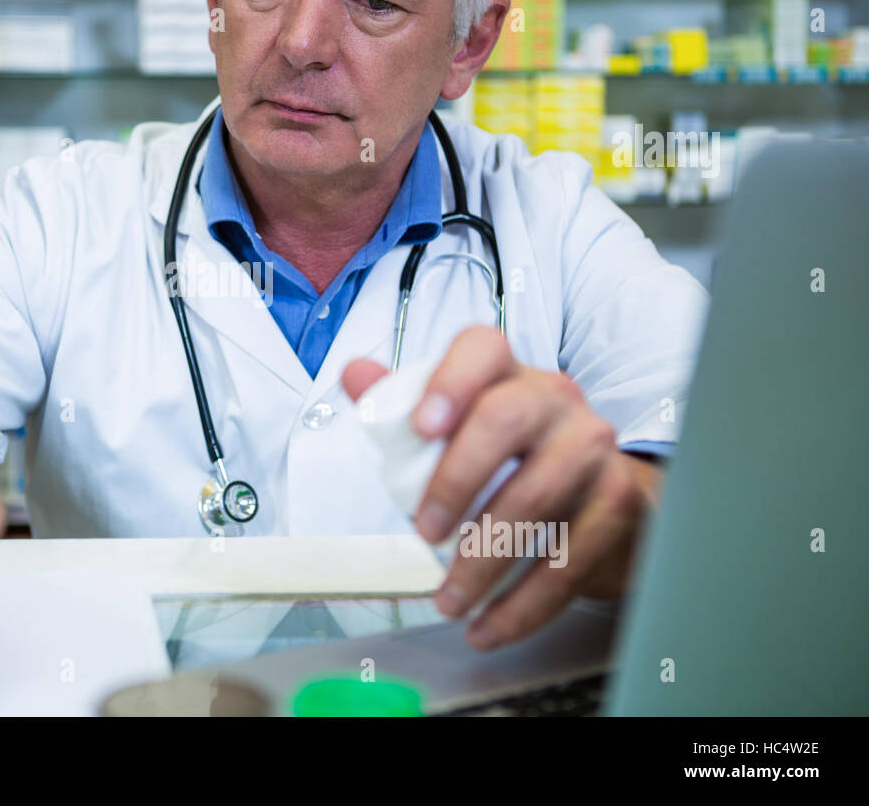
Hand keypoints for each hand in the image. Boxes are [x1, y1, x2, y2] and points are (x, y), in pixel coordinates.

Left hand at [343, 326, 662, 650]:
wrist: (603, 495)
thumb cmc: (513, 457)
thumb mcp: (457, 427)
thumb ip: (401, 401)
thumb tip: (355, 375)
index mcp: (507, 374)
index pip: (482, 349)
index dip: (450, 381)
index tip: (421, 427)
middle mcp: (555, 400)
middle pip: (504, 419)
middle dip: (455, 480)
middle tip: (424, 532)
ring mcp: (593, 448)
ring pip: (534, 498)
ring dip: (482, 562)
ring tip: (448, 600)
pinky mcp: (619, 503)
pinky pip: (568, 558)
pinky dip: (523, 604)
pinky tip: (489, 626)